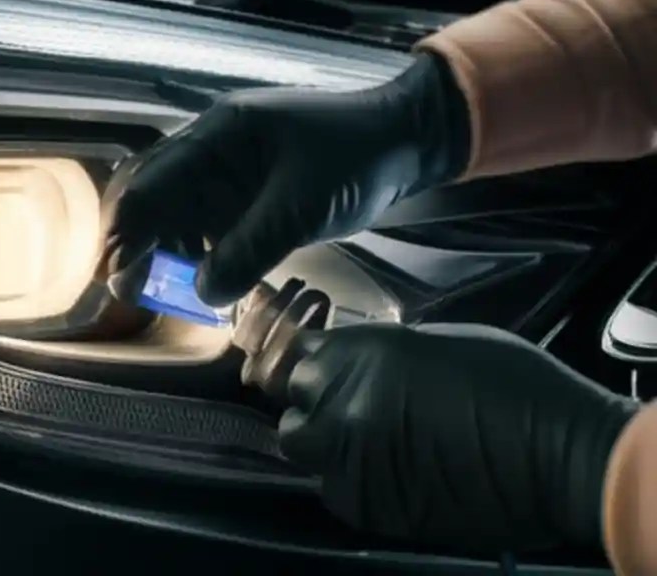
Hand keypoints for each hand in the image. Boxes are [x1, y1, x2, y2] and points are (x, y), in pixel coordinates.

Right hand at [103, 54, 469, 304]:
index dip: (126, 230)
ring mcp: (227, 176)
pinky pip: (208, 232)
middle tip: (131, 292)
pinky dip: (199, 260)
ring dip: (165, 256)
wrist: (404, 139)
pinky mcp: (246, 199)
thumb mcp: (302, 205)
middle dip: (136, 246)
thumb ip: (250, 249)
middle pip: (153, 200)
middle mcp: (210, 154)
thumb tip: (203, 294)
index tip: (117, 274)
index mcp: (216, 136)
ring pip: (177, 219)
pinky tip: (198, 288)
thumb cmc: (354, 155)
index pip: (150, 182)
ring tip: (163, 296)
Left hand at [280, 322, 638, 552]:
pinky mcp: (370, 508)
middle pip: (292, 411)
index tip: (324, 377)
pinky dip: (356, 485)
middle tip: (352, 416)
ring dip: (330, 451)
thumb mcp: (437, 342)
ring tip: (372, 449)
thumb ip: (382, 354)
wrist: (559, 455)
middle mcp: (342, 406)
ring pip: (307, 456)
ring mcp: (351, 461)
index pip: (296, 358)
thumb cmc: (513, 383)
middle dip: (315, 412)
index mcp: (359, 355)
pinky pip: (338, 493)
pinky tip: (394, 477)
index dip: (311, 369)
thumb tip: (357, 366)